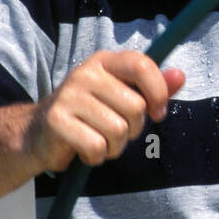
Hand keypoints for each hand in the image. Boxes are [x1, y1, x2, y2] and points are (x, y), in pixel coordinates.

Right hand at [25, 50, 184, 171]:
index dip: (158, 92)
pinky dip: (96, 156)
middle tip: (115, 131)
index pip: (141, 65)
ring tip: (99, 141)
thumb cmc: (90, 116)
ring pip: (118, 130)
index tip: (158, 113)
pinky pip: (97, 146)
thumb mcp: (122, 97)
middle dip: (133, 129)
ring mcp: (68, 95)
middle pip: (135, 107)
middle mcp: (85, 73)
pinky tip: (85, 150)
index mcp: (105, 61)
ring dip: (114, 146)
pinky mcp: (56, 120)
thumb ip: (153, 88)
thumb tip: (180, 75)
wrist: (38, 134)